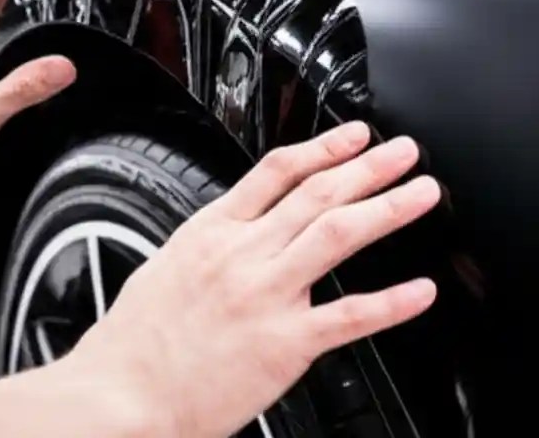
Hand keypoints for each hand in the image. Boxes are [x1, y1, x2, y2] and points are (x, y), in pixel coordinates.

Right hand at [63, 121, 439, 437]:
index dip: (323, 148)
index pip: (277, 172)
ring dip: (388, 208)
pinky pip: (349, 316)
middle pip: (319, 193)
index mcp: (211, 233)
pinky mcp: (284, 343)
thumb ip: (209, 247)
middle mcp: (243, 256)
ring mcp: (266, 296)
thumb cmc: (132, 348)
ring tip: (422, 192)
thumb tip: (235, 232)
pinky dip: (392, 303)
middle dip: (369, 167)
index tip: (355, 136)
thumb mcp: (164, 270)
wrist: (116, 401)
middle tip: (405, 152)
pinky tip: (420, 291)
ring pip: (339, 234)